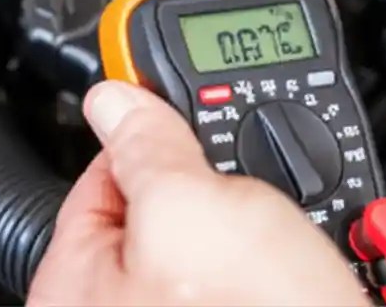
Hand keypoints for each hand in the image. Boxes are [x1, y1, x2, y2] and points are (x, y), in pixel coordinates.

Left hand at [26, 81, 366, 306]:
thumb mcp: (197, 211)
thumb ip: (148, 149)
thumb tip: (113, 98)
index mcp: (75, 288)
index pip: (102, 174)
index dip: (155, 131)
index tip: (190, 106)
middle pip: (164, 209)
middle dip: (221, 187)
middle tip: (261, 188)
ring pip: (220, 244)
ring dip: (265, 226)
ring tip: (296, 240)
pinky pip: (254, 279)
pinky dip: (285, 264)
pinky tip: (310, 269)